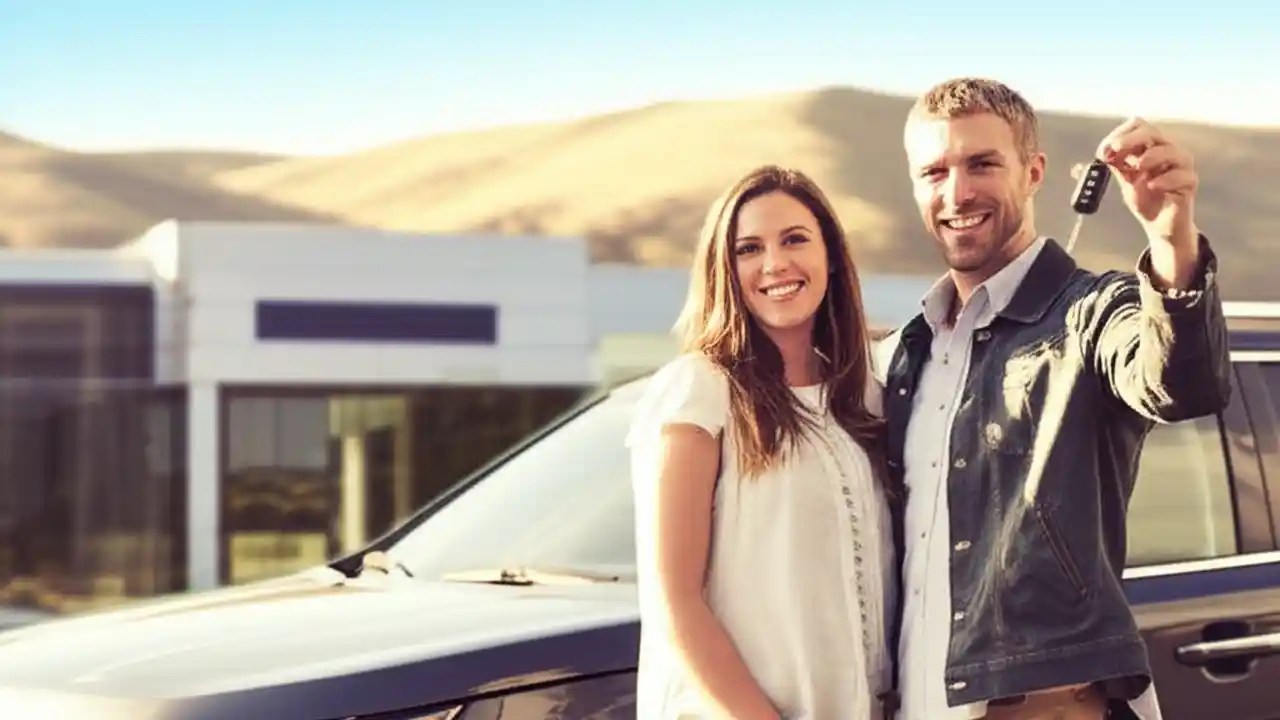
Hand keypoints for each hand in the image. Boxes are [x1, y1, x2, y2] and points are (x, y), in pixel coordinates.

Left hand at [1096, 117, 1198, 247]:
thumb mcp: (1125, 181)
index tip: (1105, 150)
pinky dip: (1163, 179)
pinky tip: (1152, 186)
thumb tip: (1089, 160)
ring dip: (1150, 156)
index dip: (1121, 134)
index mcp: (1151, 147)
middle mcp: (1168, 151)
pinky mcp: (1189, 182)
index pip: (1139, 126)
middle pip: (1152, 132)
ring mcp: (1181, 165)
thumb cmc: (1146, 200)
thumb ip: (1115, 166)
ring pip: (1170, 151)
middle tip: (1115, 149)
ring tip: (1137, 168)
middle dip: (1131, 139)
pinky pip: (1181, 175)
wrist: (1159, 226)